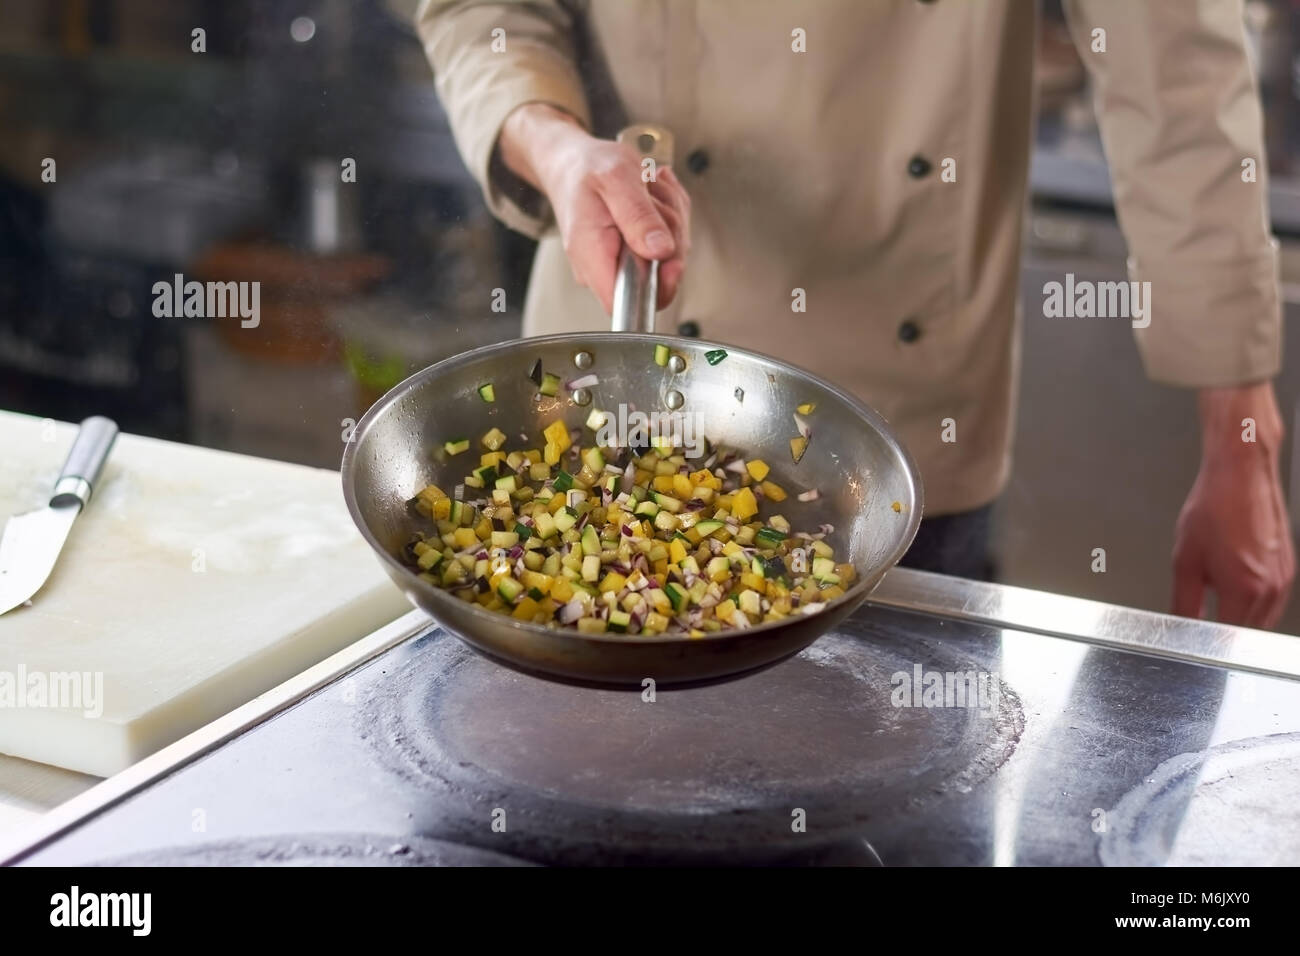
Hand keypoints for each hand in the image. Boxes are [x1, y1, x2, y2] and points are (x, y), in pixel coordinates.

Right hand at [497, 103, 689, 313]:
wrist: (574, 163)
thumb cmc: (587, 168)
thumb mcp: (616, 178)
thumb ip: (638, 215)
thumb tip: (660, 250)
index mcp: (592, 255)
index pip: (626, 303)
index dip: (657, 287)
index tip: (669, 254)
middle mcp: (603, 268)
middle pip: (657, 278)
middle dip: (671, 235)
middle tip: (654, 199)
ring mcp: (620, 264)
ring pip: (668, 259)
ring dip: (671, 220)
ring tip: (649, 192)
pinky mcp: (634, 256)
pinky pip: (668, 246)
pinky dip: (669, 217)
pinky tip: (653, 198)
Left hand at [1172, 382, 1294, 627]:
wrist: (1241, 475)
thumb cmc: (1214, 507)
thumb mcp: (1185, 560)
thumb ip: (1184, 601)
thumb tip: (1182, 625)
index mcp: (1245, 589)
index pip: (1229, 639)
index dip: (1208, 643)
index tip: (1194, 642)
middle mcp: (1271, 588)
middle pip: (1249, 632)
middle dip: (1225, 632)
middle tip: (1201, 623)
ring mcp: (1284, 579)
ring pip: (1263, 618)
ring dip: (1240, 618)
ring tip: (1215, 602)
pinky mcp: (1288, 568)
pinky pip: (1271, 599)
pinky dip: (1252, 601)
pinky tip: (1233, 587)